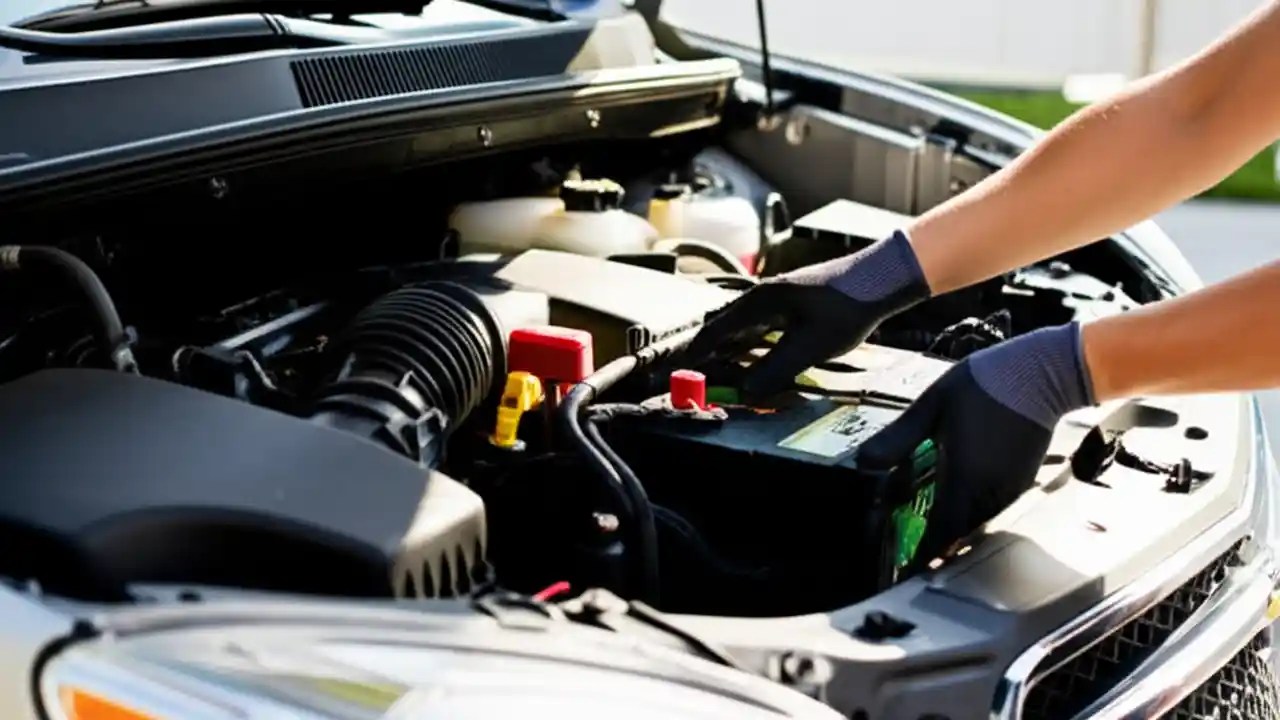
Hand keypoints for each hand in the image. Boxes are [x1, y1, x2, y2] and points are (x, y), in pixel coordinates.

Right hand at [680, 231, 930, 398]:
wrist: (880, 278)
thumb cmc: (845, 307)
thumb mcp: (809, 346)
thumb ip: (775, 370)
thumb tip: (747, 393)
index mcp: (760, 302)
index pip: (716, 331)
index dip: (697, 354)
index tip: (680, 372)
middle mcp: (763, 296)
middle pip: (725, 327)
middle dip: (709, 353)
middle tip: (695, 375)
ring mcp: (778, 297)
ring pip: (743, 326)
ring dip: (730, 349)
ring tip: (719, 370)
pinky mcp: (793, 302)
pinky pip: (760, 325)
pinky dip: (750, 343)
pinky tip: (756, 356)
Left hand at [858, 322, 1096, 567]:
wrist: (1041, 372)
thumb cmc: (982, 386)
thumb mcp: (931, 407)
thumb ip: (897, 439)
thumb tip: (863, 463)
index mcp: (964, 479)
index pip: (941, 534)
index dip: (923, 555)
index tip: (904, 567)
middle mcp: (989, 493)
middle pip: (959, 534)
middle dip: (936, 543)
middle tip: (912, 545)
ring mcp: (1010, 488)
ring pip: (978, 523)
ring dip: (956, 528)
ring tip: (933, 525)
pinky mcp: (1024, 480)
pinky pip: (994, 508)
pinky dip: (974, 512)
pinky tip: (961, 497)